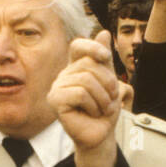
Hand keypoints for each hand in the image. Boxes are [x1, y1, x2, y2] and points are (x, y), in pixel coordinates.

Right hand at [48, 30, 122, 166]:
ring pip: (86, 80)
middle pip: (89, 64)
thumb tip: (104, 33)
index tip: (105, 58)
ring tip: (101, 108)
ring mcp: (58, 87)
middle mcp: (65, 75)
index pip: (78, 46)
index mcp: (76, 67)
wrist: (101, 134)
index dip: (92, 47)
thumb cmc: (104, 110)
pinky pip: (79, 94)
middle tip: (109, 99)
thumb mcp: (110, 81)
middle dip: (107, 83)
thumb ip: (105, 59)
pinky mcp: (55, 100)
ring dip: (102, 98)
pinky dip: (92, 105)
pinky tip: (90, 113)